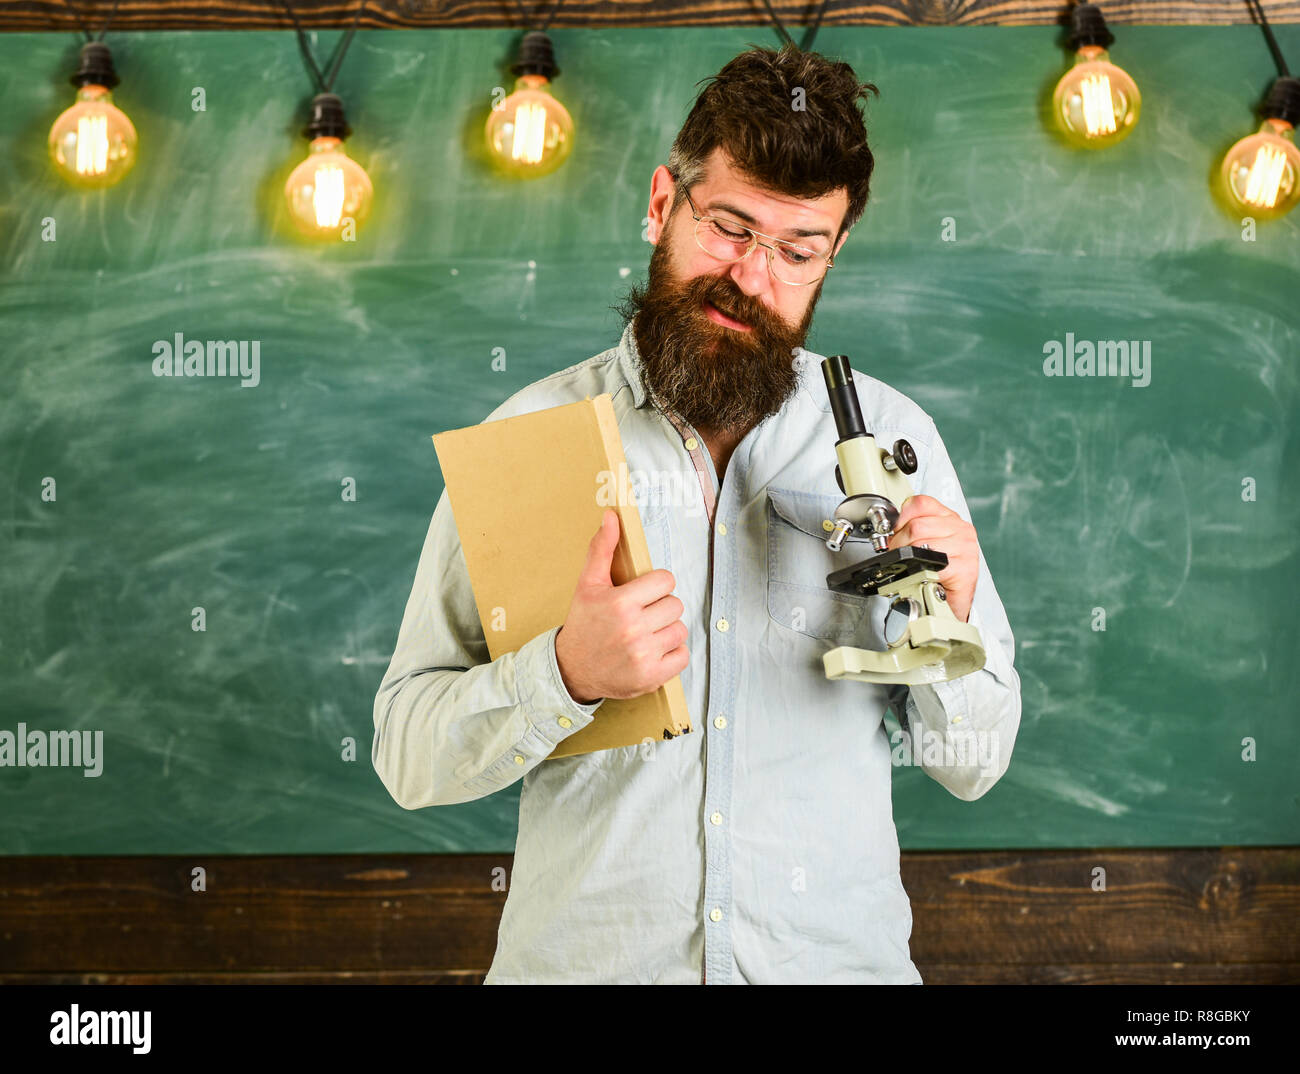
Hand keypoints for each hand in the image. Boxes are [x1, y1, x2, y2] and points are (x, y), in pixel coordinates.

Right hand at [554, 509, 689, 702]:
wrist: (572, 670)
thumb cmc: (583, 624)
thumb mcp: (588, 585)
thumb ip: (602, 548)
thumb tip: (611, 516)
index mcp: (620, 603)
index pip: (666, 581)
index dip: (656, 586)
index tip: (643, 594)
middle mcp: (633, 629)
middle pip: (675, 605)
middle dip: (661, 608)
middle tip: (642, 615)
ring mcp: (643, 655)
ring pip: (680, 629)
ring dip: (667, 631)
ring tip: (647, 634)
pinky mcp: (652, 676)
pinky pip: (682, 656)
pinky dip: (672, 655)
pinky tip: (653, 651)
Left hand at [886, 494, 978, 623]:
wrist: (951, 603)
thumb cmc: (938, 574)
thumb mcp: (926, 543)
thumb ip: (912, 528)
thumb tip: (890, 529)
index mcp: (951, 519)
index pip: (920, 503)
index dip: (902, 519)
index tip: (898, 533)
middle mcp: (961, 530)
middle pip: (916, 525)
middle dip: (900, 543)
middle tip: (901, 557)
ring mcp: (965, 549)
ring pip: (920, 542)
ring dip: (908, 558)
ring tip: (912, 567)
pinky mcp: (964, 569)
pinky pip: (932, 564)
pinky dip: (921, 571)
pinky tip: (923, 575)